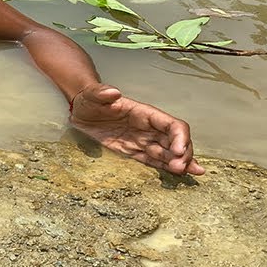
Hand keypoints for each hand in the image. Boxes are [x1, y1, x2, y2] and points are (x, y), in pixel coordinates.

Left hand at [68, 83, 204, 175]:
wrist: (81, 110)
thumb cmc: (89, 100)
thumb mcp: (91, 95)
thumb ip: (101, 93)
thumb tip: (113, 92)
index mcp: (144, 113)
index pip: (171, 125)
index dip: (179, 137)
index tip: (179, 151)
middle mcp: (148, 127)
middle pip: (175, 140)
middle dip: (182, 154)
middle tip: (179, 168)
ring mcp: (142, 140)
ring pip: (167, 152)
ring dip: (178, 162)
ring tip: (186, 173)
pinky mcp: (133, 151)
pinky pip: (153, 160)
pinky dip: (166, 166)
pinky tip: (181, 173)